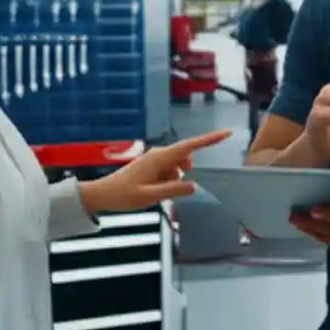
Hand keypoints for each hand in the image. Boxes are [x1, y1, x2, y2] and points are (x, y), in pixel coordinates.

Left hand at [80, 129, 231, 212]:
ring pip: (177, 168)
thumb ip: (173, 191)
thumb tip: (193, 186)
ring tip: (155, 192)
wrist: (103, 194)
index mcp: (160, 158)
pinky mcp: (151, 165)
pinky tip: (152, 191)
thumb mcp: (150, 196)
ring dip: (173, 180)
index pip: (191, 146)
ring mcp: (155, 159)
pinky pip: (168, 172)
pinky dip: (167, 181)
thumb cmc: (124, 195)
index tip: (226, 133)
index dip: (210, 140)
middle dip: (184, 173)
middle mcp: (159, 154)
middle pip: (185, 159)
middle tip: (167, 189)